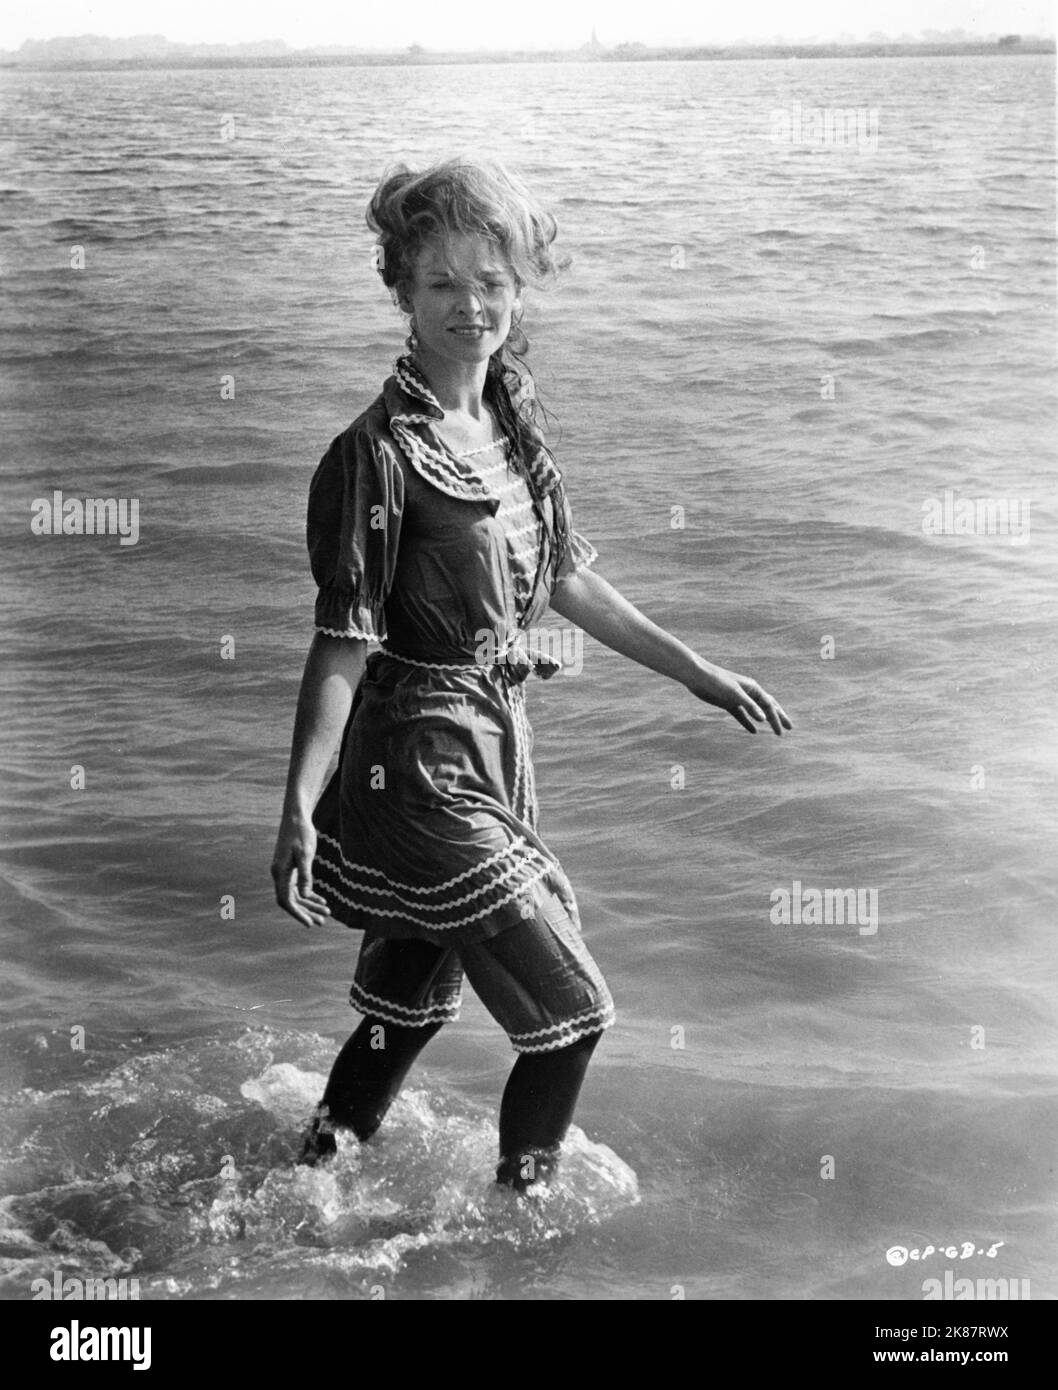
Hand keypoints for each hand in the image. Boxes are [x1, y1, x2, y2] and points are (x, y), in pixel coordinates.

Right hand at [271, 812, 331, 927]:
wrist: (296, 816)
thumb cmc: (301, 833)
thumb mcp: (305, 854)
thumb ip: (305, 875)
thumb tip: (305, 896)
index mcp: (280, 872)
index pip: (286, 900)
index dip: (297, 913)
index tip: (309, 924)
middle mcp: (279, 874)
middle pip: (292, 900)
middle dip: (306, 912)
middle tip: (322, 922)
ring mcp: (284, 872)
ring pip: (296, 895)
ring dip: (310, 905)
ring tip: (326, 914)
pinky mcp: (291, 868)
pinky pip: (299, 887)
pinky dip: (310, 895)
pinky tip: (322, 901)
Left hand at [686, 661, 792, 735]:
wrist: (698, 676)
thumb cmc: (717, 682)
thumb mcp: (734, 694)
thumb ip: (749, 706)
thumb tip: (764, 719)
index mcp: (753, 688)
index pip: (769, 706)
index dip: (777, 719)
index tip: (782, 732)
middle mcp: (748, 692)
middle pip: (768, 706)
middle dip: (779, 717)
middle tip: (789, 728)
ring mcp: (738, 698)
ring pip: (756, 711)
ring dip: (767, 720)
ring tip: (775, 730)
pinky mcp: (728, 703)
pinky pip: (742, 715)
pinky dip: (748, 723)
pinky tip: (754, 731)